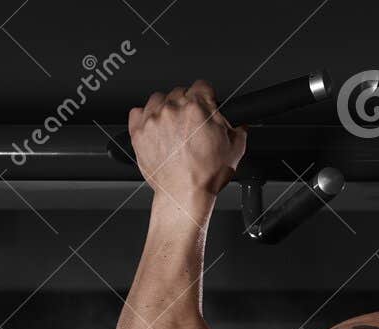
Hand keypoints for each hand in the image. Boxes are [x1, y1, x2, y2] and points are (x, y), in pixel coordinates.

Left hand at [128, 80, 246, 209]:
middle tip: (191, 126)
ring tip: (173, 128)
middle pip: (180, 92)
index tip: (206, 105)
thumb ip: (239, 130)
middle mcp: (173, 109)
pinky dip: (146, 118)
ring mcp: (153, 119)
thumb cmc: (205, 176)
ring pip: (158, 99)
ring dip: (165, 108)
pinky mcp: (138, 131)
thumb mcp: (235, 150)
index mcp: (198, 108)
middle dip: (186, 105)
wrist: (184, 194)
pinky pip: (137, 112)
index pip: (202, 85)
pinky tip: (156, 130)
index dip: (207, 96)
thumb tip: (240, 124)